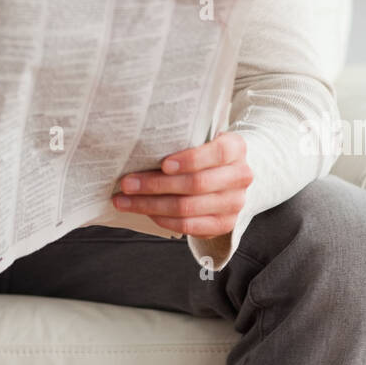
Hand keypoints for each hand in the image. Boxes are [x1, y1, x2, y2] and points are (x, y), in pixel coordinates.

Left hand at [112, 130, 251, 237]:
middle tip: (127, 184)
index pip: (217, 154)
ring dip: (151, 205)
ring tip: (124, 201)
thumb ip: (182, 141)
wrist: (230, 172)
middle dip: (156, 185)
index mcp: (236, 148)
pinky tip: (145, 212)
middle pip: (195, 184)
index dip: (190, 160)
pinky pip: (188, 226)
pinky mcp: (224, 224)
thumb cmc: (205, 151)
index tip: (163, 164)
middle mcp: (240, 176)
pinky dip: (163, 219)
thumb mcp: (202, 138)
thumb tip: (140, 149)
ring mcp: (234, 203)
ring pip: (187, 208)